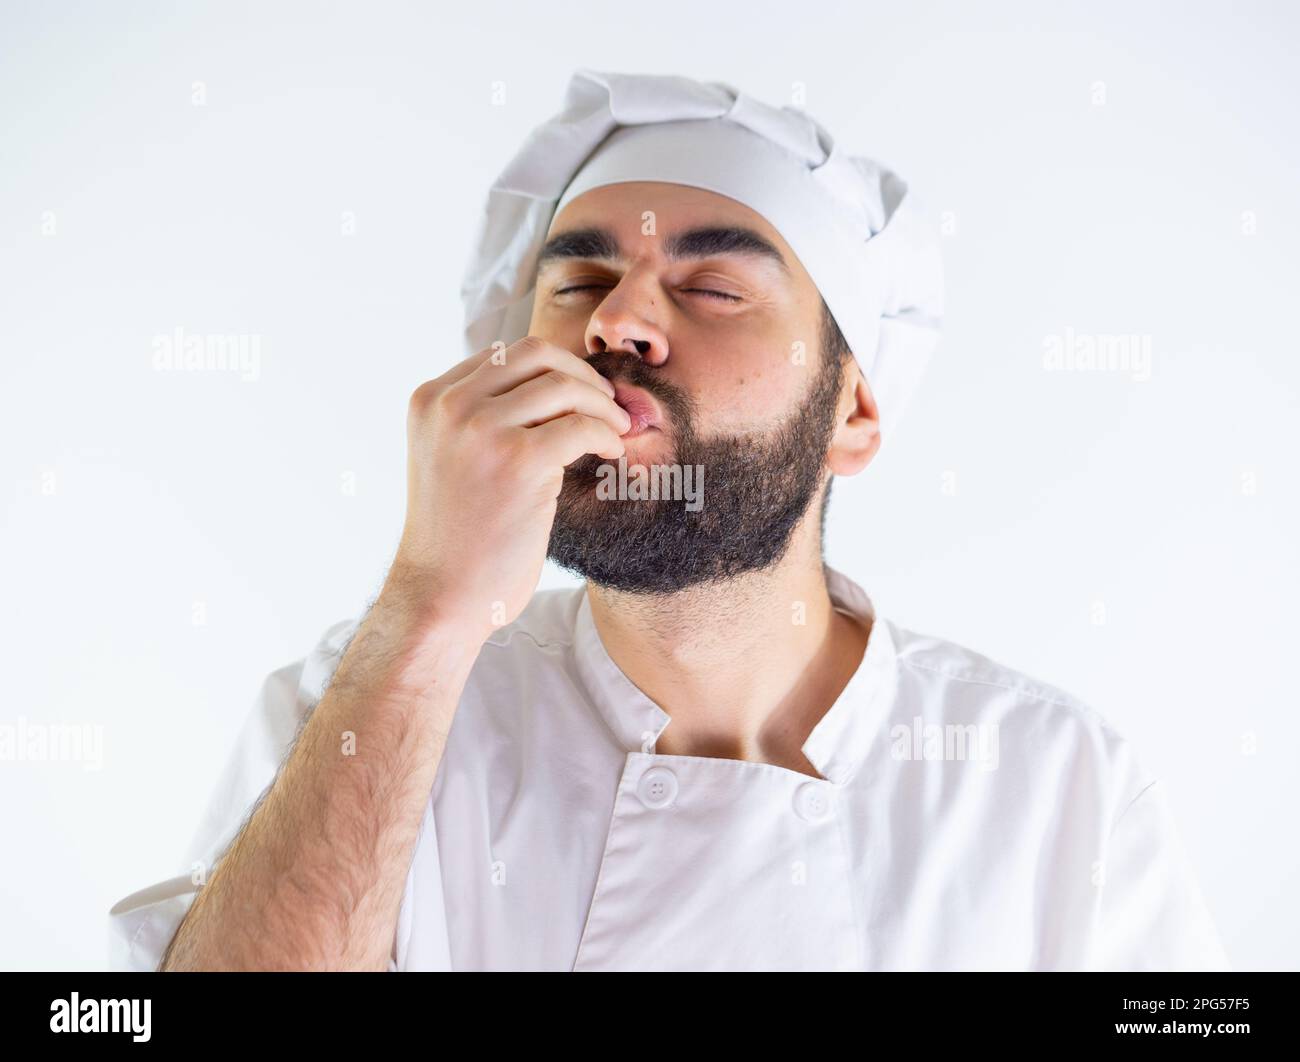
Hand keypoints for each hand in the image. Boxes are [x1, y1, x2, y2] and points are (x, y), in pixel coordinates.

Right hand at [383, 336, 629, 644]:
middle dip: (581, 374)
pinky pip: (581, 427)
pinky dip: (606, 435)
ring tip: (617, 431)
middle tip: (608, 404)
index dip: (553, 368)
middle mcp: (449, 405)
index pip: (503, 354)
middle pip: (535, 354)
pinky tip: (611, 453)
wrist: (438, 597)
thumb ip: (481, 419)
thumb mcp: (451, 458)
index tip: (581, 393)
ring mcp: (481, 429)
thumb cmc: (456, 539)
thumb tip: (554, 387)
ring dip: (602, 405)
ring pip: (564, 386)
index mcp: (429, 399)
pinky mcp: (517, 460)